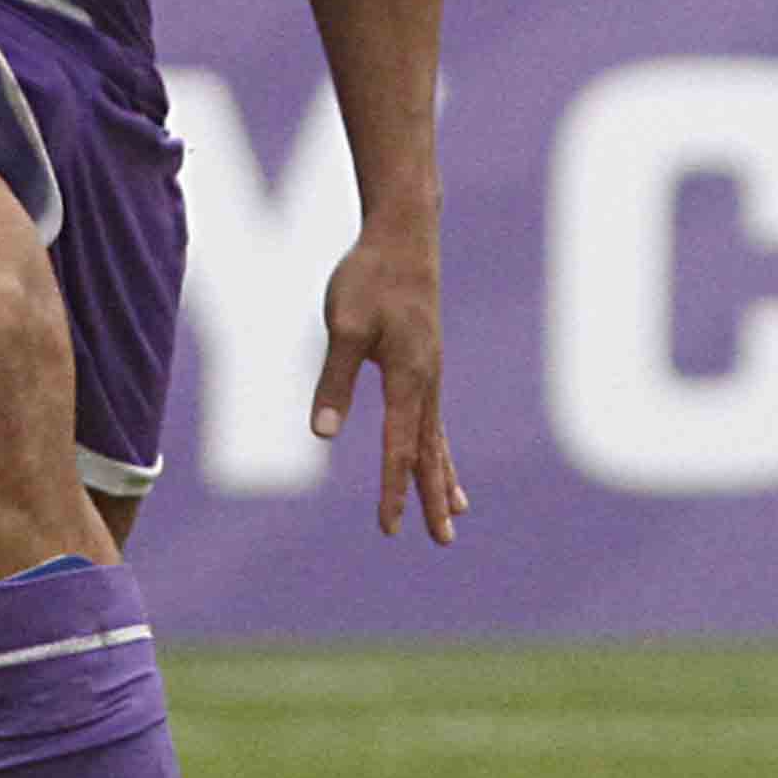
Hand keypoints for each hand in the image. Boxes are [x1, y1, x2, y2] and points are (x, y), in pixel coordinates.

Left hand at [309, 227, 466, 544]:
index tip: (389, 527)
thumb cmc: (369, 276)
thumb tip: (321, 432)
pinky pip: (435, 419)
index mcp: (408, 377)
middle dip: (433, 499)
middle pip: (430, 453)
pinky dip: (440, 448)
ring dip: (445, 479)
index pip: (398, 447)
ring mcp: (430, 374)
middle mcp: (426, 382)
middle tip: (442, 541)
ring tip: (456, 515)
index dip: (393, 489)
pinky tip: (442, 463)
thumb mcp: (342, 325)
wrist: (403, 236)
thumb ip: (334, 380)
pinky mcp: (425, 365)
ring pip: (438, 438)